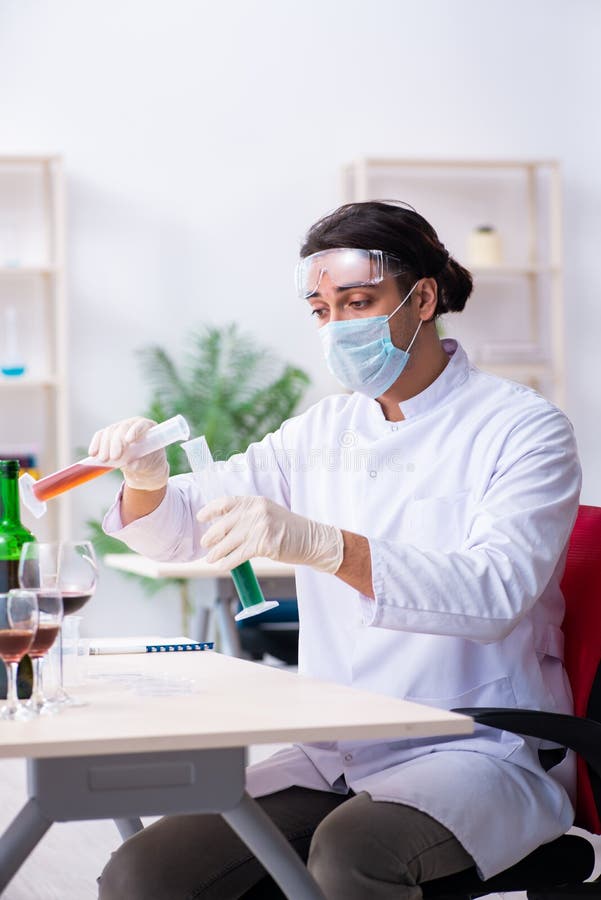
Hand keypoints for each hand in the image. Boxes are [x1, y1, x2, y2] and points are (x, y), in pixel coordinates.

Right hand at [88, 417, 169, 491]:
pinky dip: (96, 444)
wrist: (142, 466)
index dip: (134, 431)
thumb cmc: (149, 462)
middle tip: (114, 457)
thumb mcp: (149, 464)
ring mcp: (120, 428)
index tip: (129, 441)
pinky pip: (100, 436)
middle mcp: (133, 424)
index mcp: (147, 428)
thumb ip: (142, 463)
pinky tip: (93, 453)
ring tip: (104, 459)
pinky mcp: (109, 434)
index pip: (141, 425)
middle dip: (116, 442)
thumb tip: (131, 464)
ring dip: (104, 445)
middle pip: (122, 428)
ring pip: (110, 432)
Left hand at [197, 495, 343, 573]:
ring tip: (210, 559)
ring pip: (229, 542)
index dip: (210, 510)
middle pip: (224, 524)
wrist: (311, 540)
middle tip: (205, 544)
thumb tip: (223, 527)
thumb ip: (248, 516)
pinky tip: (222, 566)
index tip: (201, 518)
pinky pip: (239, 555)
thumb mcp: (268, 514)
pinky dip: (228, 562)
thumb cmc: (288, 529)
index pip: (226, 502)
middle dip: (211, 536)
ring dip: (217, 552)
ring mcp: (261, 527)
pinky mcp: (265, 544)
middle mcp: (257, 511)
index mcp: (256, 501)